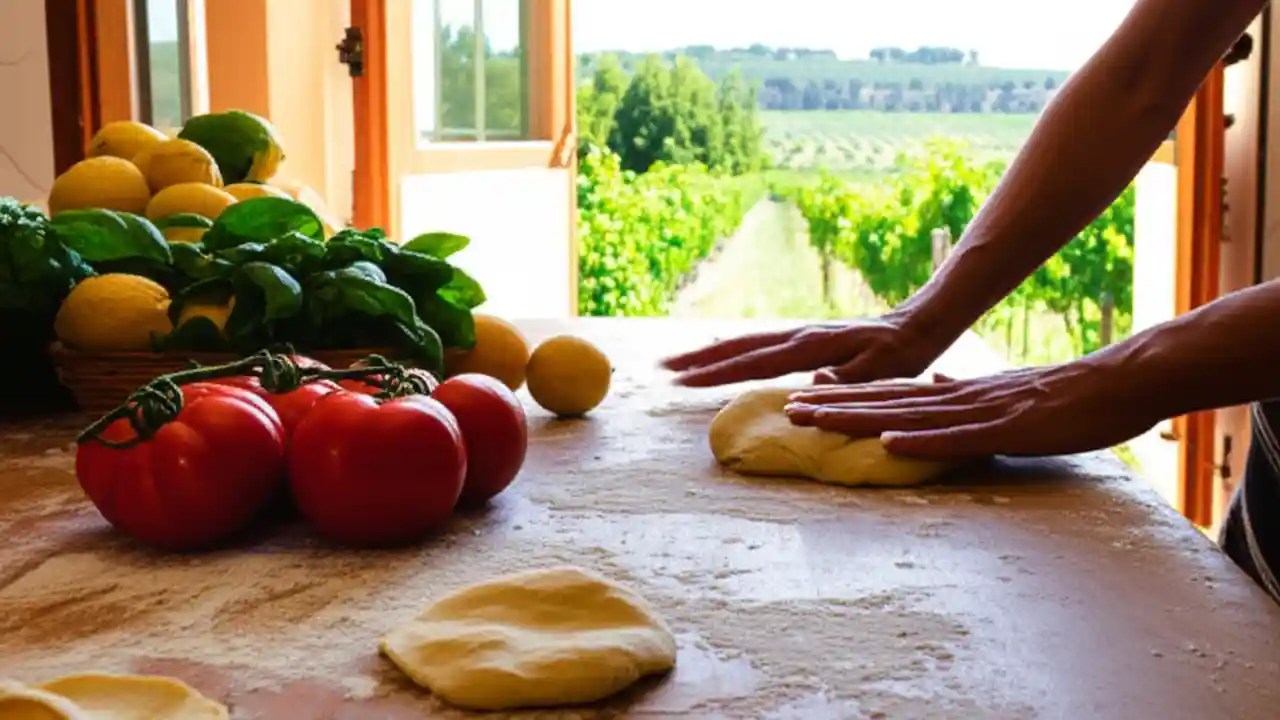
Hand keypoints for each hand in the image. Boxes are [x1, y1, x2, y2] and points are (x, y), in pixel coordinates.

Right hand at [661, 315, 944, 386]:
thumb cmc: (901, 354)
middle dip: (699, 360)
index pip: (755, 361)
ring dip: (709, 354)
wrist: (916, 325)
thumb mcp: (882, 371)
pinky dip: (731, 352)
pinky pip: (757, 346)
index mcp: (811, 345)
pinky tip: (719, 358)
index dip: (718, 372)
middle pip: (738, 347)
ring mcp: (798, 335)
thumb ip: (847, 378)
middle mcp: (798, 336)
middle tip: (663, 370)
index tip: (686, 381)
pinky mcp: (802, 339)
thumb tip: (810, 381)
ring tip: (677, 365)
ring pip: (744, 343)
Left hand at [784, 360, 1158, 458]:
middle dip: (835, 407)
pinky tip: (890, 442)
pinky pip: (960, 438)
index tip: (807, 402)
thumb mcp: (1006, 393)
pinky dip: (922, 441)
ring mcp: (984, 412)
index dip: (848, 399)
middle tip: (788, 410)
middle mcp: (961, 398)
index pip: (894, 395)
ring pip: (909, 416)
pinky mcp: (1010, 429)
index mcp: (960, 393)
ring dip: (861, 419)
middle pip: (888, 402)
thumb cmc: (1068, 396)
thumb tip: (938, 385)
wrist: (1120, 381)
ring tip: (817, 420)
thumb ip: (967, 393)